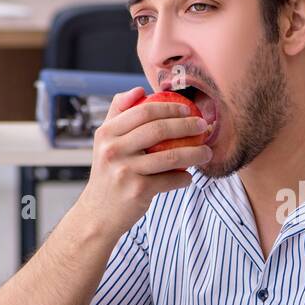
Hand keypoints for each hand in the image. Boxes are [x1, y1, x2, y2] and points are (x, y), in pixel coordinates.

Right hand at [74, 86, 212, 235]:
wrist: (97, 214)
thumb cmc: (108, 174)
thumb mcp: (104, 142)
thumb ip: (117, 113)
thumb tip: (139, 90)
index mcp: (106, 133)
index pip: (143, 111)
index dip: (169, 108)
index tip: (187, 109)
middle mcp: (113, 150)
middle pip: (159, 130)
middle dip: (187, 125)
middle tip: (203, 126)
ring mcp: (125, 171)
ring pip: (170, 156)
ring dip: (195, 153)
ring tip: (206, 152)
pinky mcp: (137, 190)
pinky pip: (170, 180)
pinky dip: (184, 178)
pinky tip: (188, 177)